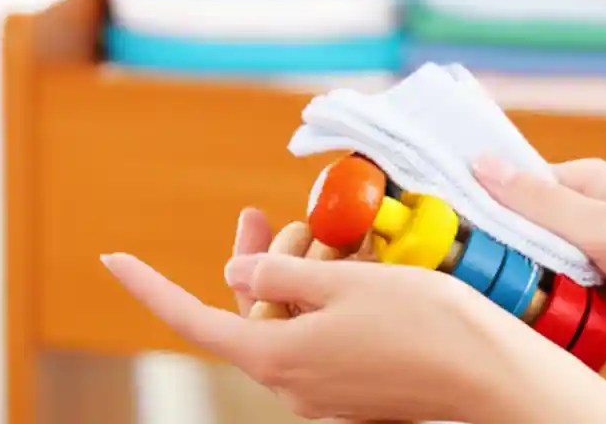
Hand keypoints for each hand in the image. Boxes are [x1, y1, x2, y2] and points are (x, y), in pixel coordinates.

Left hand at [103, 208, 605, 422]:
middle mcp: (295, 382)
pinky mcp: (357, 386)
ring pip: (294, 319)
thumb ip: (282, 276)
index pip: (196, 320)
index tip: (114, 259)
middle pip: (255, 311)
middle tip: (295, 217)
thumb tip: (241, 276)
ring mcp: (327, 389)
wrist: (491, 372)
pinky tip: (361, 269)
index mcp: (279, 356)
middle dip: (270, 258)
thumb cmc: (425, 323)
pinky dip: (332, 298)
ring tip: (344, 238)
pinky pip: (324, 335)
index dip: (151, 287)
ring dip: (308, 273)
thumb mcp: (345, 282)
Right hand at [473, 157, 605, 345]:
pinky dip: (562, 315)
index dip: (475, 205)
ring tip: (495, 308)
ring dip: (531, 290)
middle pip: (524, 235)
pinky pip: (576, 303)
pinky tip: (541, 329)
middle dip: (499, 257)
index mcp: (585, 185)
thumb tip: (481, 163)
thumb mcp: (605, 226)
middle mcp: (592, 217)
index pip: (511, 188)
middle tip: (461, 279)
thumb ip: (540, 202)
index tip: (438, 225)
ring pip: (547, 273)